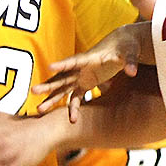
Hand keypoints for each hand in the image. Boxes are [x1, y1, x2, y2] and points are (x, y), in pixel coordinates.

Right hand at [35, 22, 152, 121]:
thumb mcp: (130, 52)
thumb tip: (132, 72)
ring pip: (63, 89)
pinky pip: (76, 98)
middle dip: (49, 85)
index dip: (63, 64)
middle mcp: (82, 68)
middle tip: (33, 91)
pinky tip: (72, 121)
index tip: (50, 67)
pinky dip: (73, 108)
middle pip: (62, 77)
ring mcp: (82, 76)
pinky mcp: (85, 84)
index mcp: (90, 58)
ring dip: (52, 99)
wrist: (122, 45)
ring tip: (39, 110)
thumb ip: (130, 62)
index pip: (74, 61)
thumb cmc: (127, 46)